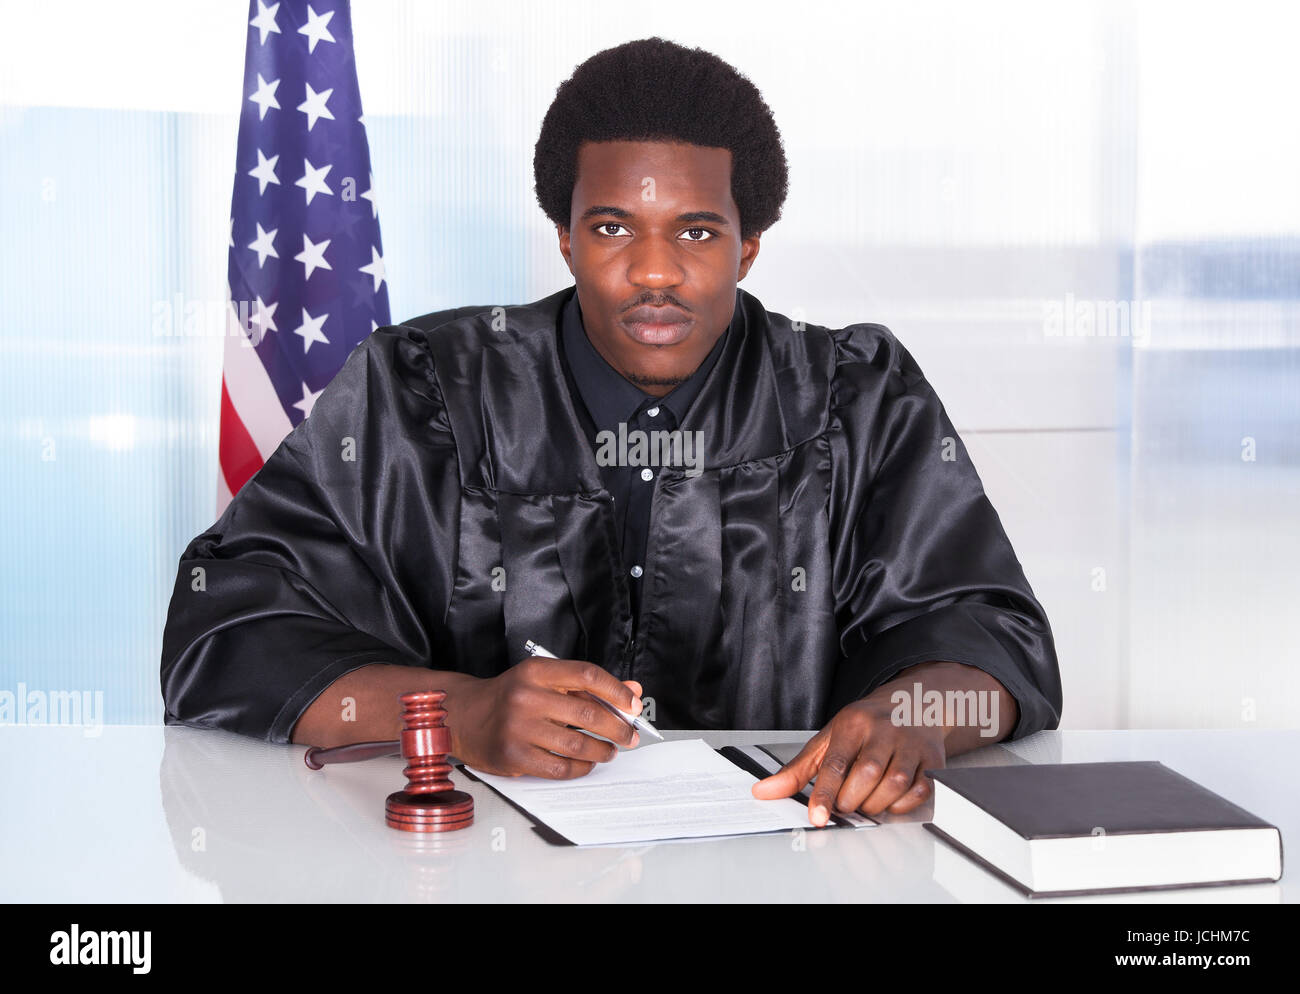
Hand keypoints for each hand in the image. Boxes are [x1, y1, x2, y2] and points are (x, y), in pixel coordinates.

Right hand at [442, 657, 642, 778]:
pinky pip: (560, 767)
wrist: (463, 715)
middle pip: (588, 713)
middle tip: (630, 736)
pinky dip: (581, 767)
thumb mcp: (544, 680)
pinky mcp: (513, 756)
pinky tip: (586, 763)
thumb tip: (631, 691)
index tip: (633, 705)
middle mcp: (526, 697)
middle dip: (618, 728)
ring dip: (603, 751)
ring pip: (577, 744)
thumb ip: (586, 686)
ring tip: (610, 751)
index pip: (587, 675)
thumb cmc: (509, 696)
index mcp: (536, 671)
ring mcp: (518, 728)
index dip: (616, 691)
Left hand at [750, 693, 945, 825]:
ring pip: (894, 784)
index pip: (835, 762)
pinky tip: (890, 801)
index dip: (824, 793)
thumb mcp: (827, 739)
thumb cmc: (864, 725)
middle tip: (845, 804)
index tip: (817, 817)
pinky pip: (919, 790)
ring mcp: (910, 743)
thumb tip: (764, 791)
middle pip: (866, 775)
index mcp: (852, 724)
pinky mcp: (932, 758)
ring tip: (865, 802)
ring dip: (876, 804)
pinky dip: (903, 805)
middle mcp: (883, 730)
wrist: (913, 701)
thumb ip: (797, 770)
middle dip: (851, 800)